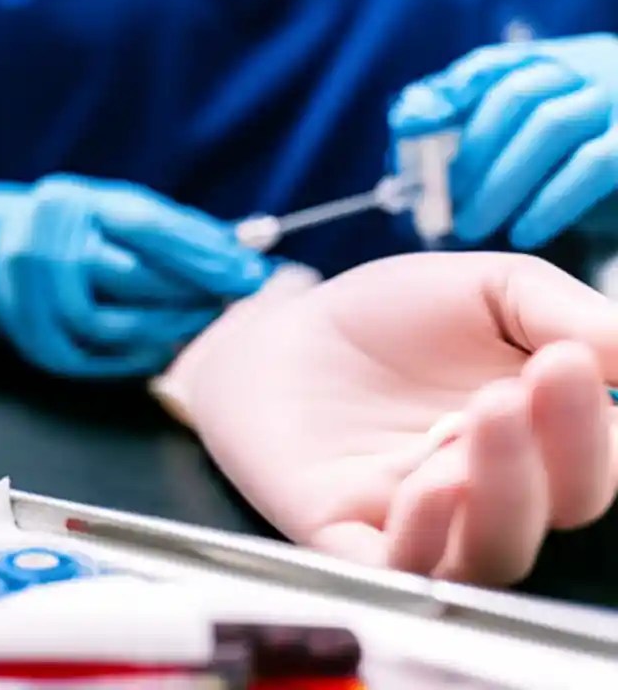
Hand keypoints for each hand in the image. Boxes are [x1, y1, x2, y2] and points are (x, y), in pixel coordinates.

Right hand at [0, 174, 271, 376]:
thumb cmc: (77, 231)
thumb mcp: (118, 211)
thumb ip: (180, 229)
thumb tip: (254, 244)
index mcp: (74, 203)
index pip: (147, 228)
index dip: (203, 254)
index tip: (250, 273)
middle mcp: (45, 246)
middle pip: (130, 276)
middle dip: (189, 293)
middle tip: (230, 301)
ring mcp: (32, 296)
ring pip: (111, 323)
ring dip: (165, 328)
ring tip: (196, 323)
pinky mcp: (34, 339)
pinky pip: (92, 359)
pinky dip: (133, 358)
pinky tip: (160, 348)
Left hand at [154, 253, 617, 584]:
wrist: (277, 332)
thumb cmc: (388, 316)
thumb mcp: (488, 290)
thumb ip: (565, 313)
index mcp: (541, 435)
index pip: (600, 454)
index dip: (595, 422)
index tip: (574, 359)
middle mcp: (492, 490)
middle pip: (561, 505)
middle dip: (566, 445)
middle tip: (541, 376)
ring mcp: (422, 521)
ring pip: (491, 551)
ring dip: (503, 493)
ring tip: (483, 416)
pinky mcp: (348, 539)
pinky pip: (398, 570)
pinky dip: (423, 540)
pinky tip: (429, 485)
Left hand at [389, 33, 617, 248]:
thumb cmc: (568, 174)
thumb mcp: (521, 149)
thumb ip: (472, 144)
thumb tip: (405, 165)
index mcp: (551, 64)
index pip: (492, 65)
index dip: (447, 96)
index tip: (409, 128)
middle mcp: (588, 71)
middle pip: (516, 94)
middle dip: (469, 152)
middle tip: (442, 201)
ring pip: (552, 125)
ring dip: (500, 181)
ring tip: (470, 226)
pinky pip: (594, 164)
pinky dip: (550, 202)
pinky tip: (523, 232)